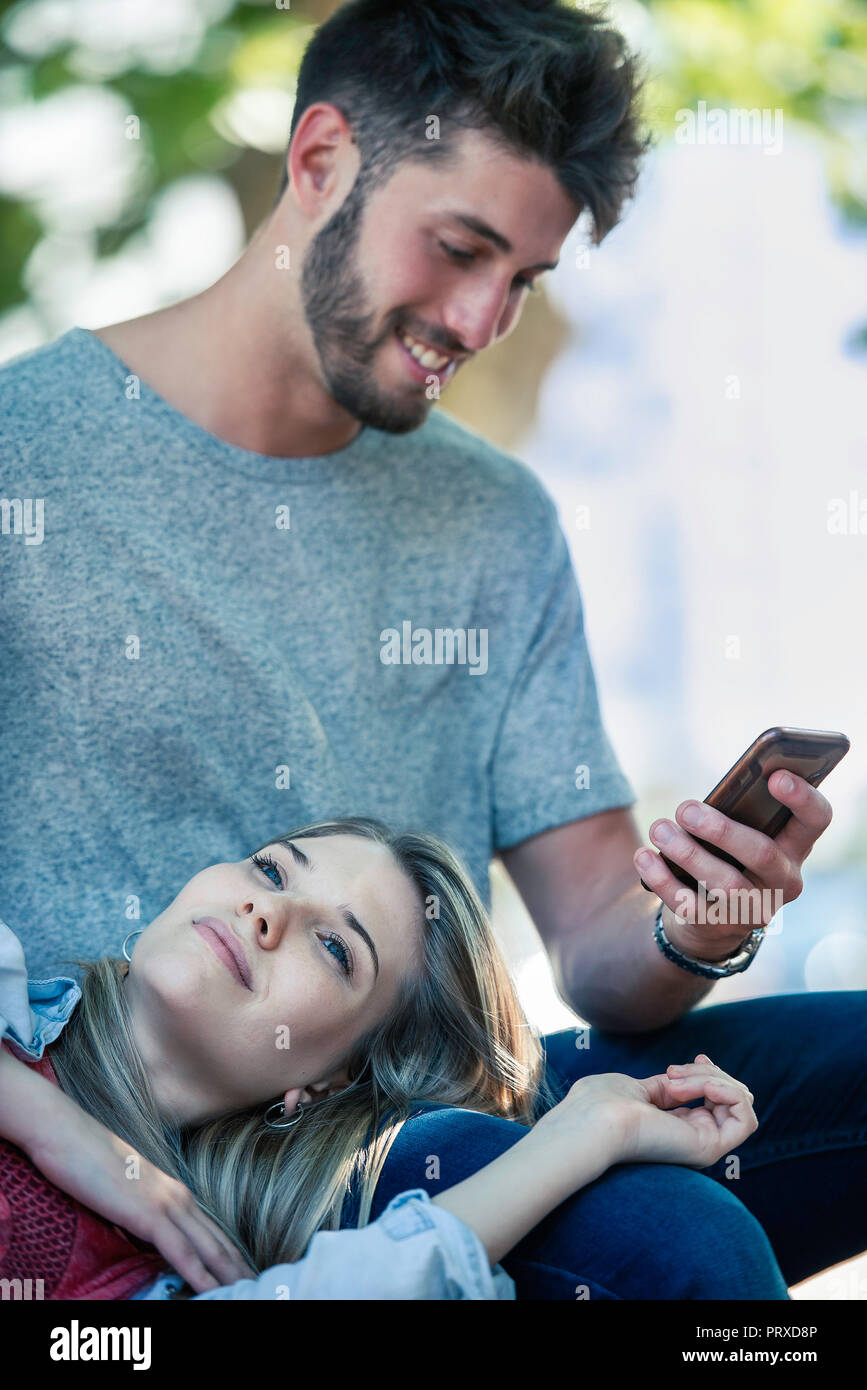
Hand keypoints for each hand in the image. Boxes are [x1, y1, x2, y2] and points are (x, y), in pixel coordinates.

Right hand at [31, 1101, 256, 1293]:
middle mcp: (178, 1196)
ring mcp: (166, 1204)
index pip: (211, 1230)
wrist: (68, 1134)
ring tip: (247, 1293)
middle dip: (238, 1268)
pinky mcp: (149, 1214)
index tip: (243, 1273)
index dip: (229, 1255)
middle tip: (258, 1288)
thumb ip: (139, 1211)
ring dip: (228, 1276)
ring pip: (208, 1248)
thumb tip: (143, 1234)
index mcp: (174, 1190)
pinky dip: (200, 1275)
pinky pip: (181, 1252)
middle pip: (218, 1241)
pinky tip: (213, 1291)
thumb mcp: (123, 1190)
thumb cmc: (88, 1160)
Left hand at [616, 1055, 757, 1168]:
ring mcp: (703, 1145)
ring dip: (714, 1079)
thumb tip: (682, 1077)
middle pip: (732, 1098)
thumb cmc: (602, 1104)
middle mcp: (692, 1139)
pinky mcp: (710, 1149)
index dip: (714, 1073)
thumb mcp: (640, 1089)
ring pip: (740, 1104)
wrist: (595, 1121)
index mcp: (676, 1127)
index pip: (717, 1100)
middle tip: (673, 1072)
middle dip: (711, 1072)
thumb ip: (665, 1088)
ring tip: (677, 1082)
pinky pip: (746, 1119)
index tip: (697, 1056)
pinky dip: (730, 1093)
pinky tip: (705, 1087)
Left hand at [632, 769, 831, 960]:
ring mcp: (753, 908)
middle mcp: (783, 880)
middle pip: (763, 854)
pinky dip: (662, 878)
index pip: (816, 820)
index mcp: (795, 846)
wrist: (712, 917)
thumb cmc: (729, 854)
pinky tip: (644, 856)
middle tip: (685, 808)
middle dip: (721, 830)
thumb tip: (701, 802)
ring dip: (687, 853)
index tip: (775, 775)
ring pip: (725, 883)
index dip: (802, 797)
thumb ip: (738, 813)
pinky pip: (690, 904)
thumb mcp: (742, 831)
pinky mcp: (718, 926)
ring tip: (659, 829)